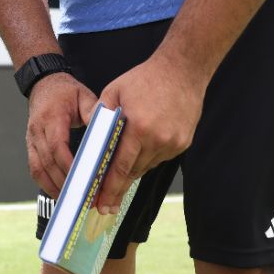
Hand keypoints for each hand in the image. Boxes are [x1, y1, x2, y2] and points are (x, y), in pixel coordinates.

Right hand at [27, 72, 97, 198]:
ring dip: (53, 186)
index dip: (69, 165)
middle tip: (83, 197)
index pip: (57, 145)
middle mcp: (37, 129)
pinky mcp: (31, 145)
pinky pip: (34, 168)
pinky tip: (58, 193)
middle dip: (65, 182)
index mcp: (51, 117)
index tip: (84, 180)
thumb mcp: (83, 96)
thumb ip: (94, 114)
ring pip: (38, 168)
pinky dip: (45, 183)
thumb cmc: (66, 91)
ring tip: (71, 201)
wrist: (44, 84)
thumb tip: (106, 133)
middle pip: (48, 161)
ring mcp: (31, 138)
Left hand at [94, 54, 204, 213]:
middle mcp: (158, 139)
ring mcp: (174, 143)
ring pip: (147, 166)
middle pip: (134, 171)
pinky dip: (147, 158)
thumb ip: (101, 115)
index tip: (101, 202)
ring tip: (117, 183)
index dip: (110, 186)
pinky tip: (137, 157)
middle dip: (118, 187)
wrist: (182, 70)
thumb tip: (90, 137)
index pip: (120, 165)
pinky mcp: (183, 142)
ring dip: (132, 172)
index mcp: (139, 127)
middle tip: (105, 204)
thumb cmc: (145, 78)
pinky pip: (160, 158)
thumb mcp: (114, 90)